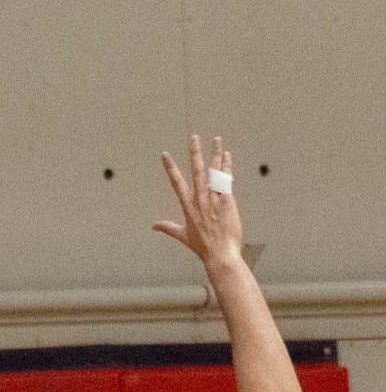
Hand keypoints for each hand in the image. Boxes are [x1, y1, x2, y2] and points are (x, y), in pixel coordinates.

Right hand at [153, 135, 244, 270]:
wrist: (220, 254)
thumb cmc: (203, 246)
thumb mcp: (183, 236)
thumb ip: (168, 227)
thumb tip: (153, 226)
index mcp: (188, 206)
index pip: (176, 182)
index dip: (170, 167)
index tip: (165, 154)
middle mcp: (199, 199)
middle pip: (197, 171)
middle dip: (195, 153)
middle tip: (194, 137)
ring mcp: (214, 199)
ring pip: (214, 172)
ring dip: (215, 154)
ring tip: (217, 139)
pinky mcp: (227, 202)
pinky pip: (226, 180)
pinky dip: (226, 167)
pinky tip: (227, 156)